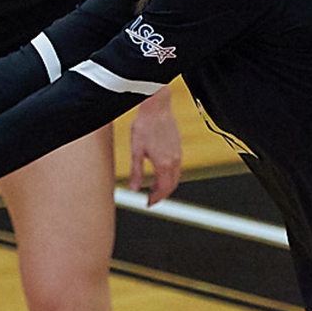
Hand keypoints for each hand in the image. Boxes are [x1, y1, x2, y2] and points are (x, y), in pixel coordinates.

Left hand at [127, 85, 181, 205]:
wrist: (156, 107)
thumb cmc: (143, 127)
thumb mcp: (136, 151)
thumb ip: (136, 173)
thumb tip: (133, 190)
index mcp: (164, 164)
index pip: (164, 189)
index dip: (156, 199)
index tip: (148, 203)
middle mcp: (174, 160)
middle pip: (172, 185)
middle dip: (162, 194)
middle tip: (150, 198)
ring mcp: (178, 153)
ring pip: (175, 176)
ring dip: (165, 184)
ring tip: (151, 185)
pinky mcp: (178, 146)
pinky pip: (176, 166)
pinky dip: (169, 173)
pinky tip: (157, 169)